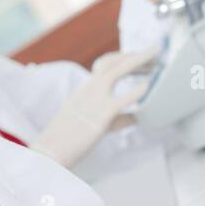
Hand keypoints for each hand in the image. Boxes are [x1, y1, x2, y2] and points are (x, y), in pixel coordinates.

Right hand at [30, 47, 159, 166]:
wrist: (49, 151)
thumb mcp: (92, 121)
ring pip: (117, 71)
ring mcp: (94, 100)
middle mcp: (89, 89)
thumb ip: (117, 117)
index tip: (140, 58)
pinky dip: (136, 91)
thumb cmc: (69, 139)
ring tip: (155, 60)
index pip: (105, 63)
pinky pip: (121, 100)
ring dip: (137, 61)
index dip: (124, 57)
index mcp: (85, 88)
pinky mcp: (100, 117)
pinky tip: (147, 87)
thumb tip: (137, 117)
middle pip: (114, 62)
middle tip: (154, 54)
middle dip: (135, 55)